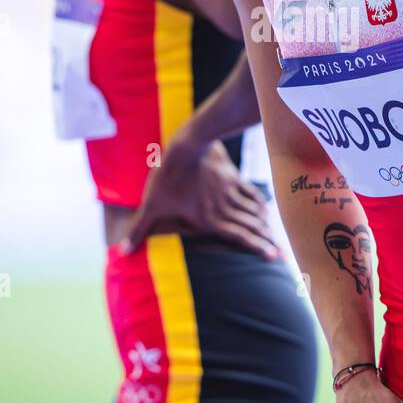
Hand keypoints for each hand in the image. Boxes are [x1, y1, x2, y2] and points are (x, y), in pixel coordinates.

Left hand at [122, 136, 278, 258]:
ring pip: (252, 211)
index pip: (237, 237)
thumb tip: (122, 251)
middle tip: (280, 252)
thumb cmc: (167, 178)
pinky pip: (249, 193)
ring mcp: (230, 192)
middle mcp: (224, 208)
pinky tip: (265, 208)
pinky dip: (259, 202)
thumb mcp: (151, 205)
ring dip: (264, 224)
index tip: (272, 257)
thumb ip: (139, 230)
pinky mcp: (231, 177)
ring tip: (274, 234)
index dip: (255, 247)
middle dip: (265, 240)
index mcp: (208, 219)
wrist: (186, 145)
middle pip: (250, 226)